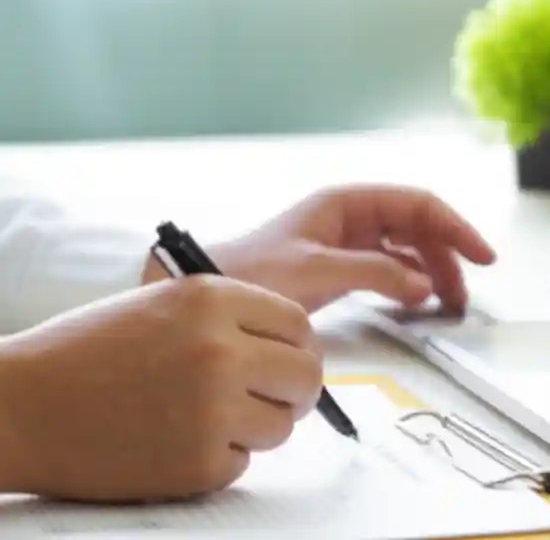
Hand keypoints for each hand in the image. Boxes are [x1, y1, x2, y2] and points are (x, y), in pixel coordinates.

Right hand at [0, 276, 321, 501]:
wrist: (16, 407)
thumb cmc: (84, 354)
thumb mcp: (162, 305)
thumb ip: (229, 318)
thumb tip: (292, 348)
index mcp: (212, 299)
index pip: (298, 325)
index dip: (296, 348)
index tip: (284, 362)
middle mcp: (221, 350)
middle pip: (306, 376)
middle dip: (293, 391)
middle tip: (268, 400)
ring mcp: (213, 409)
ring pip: (281, 425)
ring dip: (255, 429)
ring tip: (202, 421)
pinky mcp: (200, 464)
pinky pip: (242, 464)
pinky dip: (216, 460)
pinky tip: (171, 444)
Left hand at [193, 185, 495, 313]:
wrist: (206, 294)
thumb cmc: (253, 273)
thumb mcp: (317, 270)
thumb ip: (376, 273)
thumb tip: (425, 286)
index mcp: (347, 202)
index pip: (419, 205)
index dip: (456, 228)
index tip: (483, 258)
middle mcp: (350, 216)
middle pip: (418, 227)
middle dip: (447, 256)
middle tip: (462, 296)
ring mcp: (345, 242)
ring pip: (406, 249)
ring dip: (431, 272)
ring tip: (446, 305)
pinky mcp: (338, 269)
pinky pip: (388, 270)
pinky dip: (408, 285)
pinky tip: (416, 304)